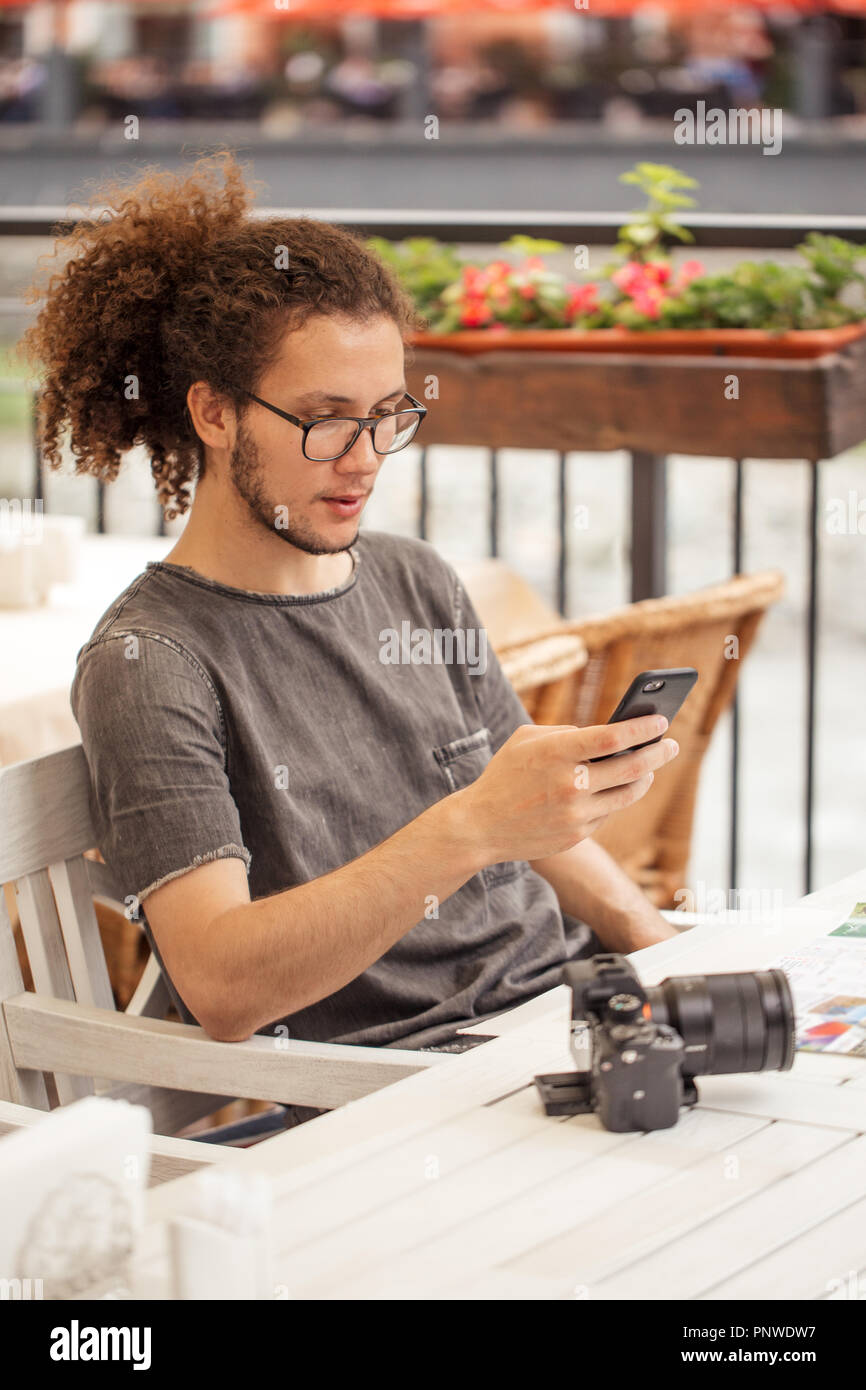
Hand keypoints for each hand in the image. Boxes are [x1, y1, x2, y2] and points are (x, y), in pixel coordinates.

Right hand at [460, 715, 678, 866]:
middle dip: (658, 753)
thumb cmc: (504, 775)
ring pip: (627, 794)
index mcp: (556, 753)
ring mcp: (575, 814)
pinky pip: (607, 813)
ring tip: (651, 768)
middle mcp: (570, 784)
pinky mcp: (576, 835)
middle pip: (632, 767)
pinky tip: (615, 788)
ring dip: (645, 778)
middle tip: (670, 744)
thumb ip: (565, 733)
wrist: (479, 826)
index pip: (612, 737)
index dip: (642, 729)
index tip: (661, 721)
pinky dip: (614, 798)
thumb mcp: (526, 740)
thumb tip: (606, 735)